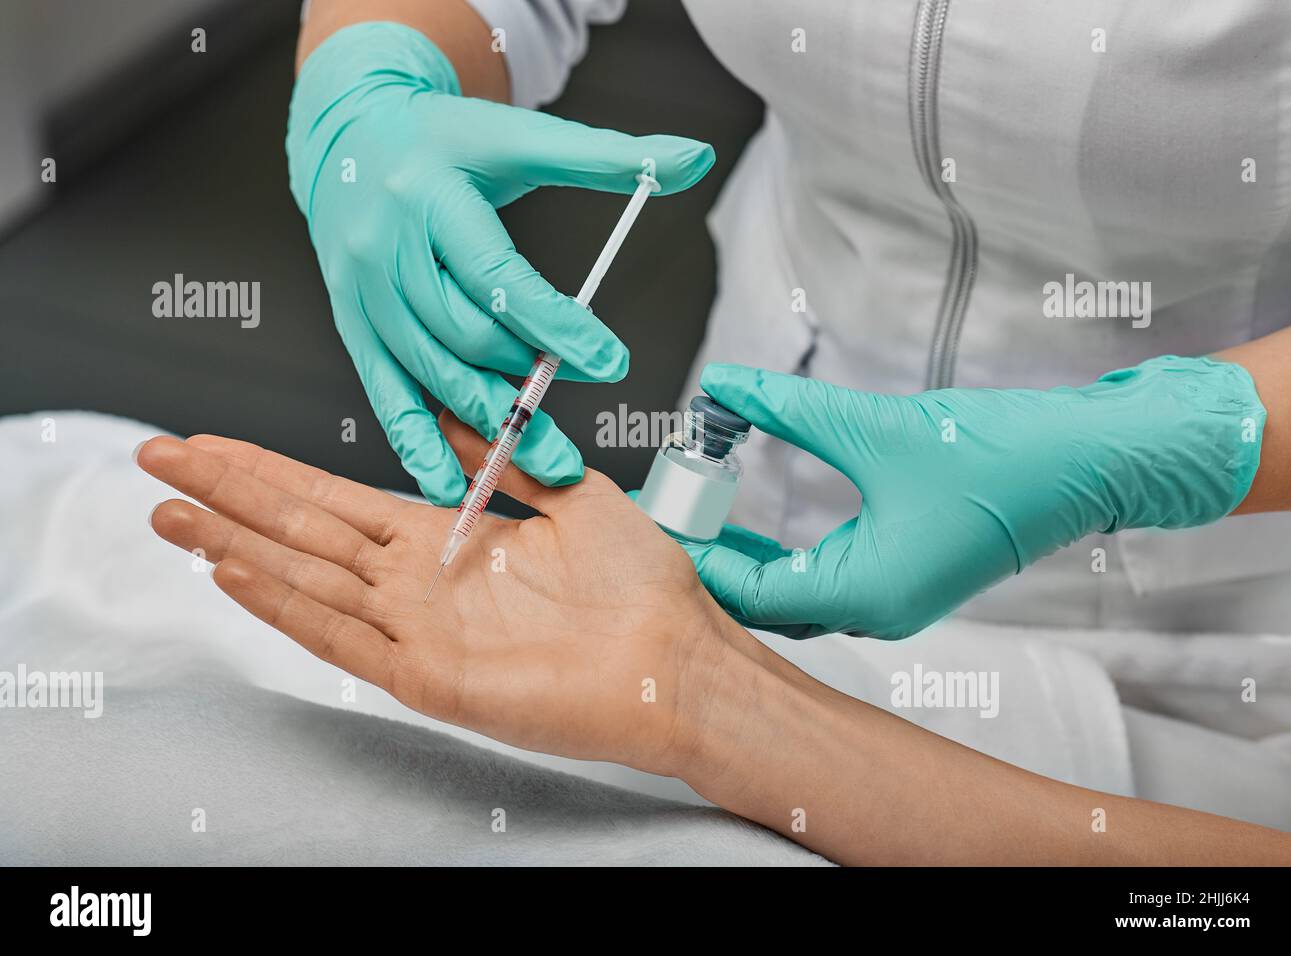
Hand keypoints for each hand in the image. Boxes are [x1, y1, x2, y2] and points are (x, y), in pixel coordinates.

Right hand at [135, 413, 736, 776]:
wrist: (675, 653)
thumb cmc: (638, 583)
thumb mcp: (567, 492)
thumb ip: (497, 455)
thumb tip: (452, 411)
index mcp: (443, 537)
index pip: (334, 497)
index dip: (268, 470)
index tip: (212, 443)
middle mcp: (417, 583)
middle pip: (300, 530)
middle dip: (227, 495)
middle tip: (157, 463)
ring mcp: (416, 631)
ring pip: (305, 581)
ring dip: (234, 545)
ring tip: (171, 513)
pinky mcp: (428, 677)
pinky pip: (344, 639)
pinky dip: (287, 607)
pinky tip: (236, 574)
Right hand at [287, 22, 714, 503]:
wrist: (349, 136)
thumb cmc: (445, 140)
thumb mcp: (520, 136)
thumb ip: (609, 155)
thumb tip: (696, 158)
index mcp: (433, 195)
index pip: (500, 277)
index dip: (557, 328)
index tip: (611, 364)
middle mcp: (388, 245)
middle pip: (463, 332)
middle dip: (524, 379)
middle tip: (576, 405)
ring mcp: (363, 289)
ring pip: (429, 370)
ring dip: (486, 420)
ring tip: (542, 458)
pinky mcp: (351, 322)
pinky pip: (384, 391)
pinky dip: (418, 440)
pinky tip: (451, 480)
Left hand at [682, 356, 1265, 639]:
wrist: (1086, 464)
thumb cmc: (998, 456)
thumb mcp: (875, 425)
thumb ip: (789, 407)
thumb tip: (723, 384)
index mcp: (865, 594)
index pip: (752, 594)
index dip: (698, 558)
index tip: (656, 523)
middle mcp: (876, 612)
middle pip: (768, 603)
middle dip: (715, 562)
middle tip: (669, 517)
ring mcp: (895, 601)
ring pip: (797, 596)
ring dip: (749, 561)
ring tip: (699, 517)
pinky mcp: (908, 579)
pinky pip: (827, 582)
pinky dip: (785, 559)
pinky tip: (755, 524)